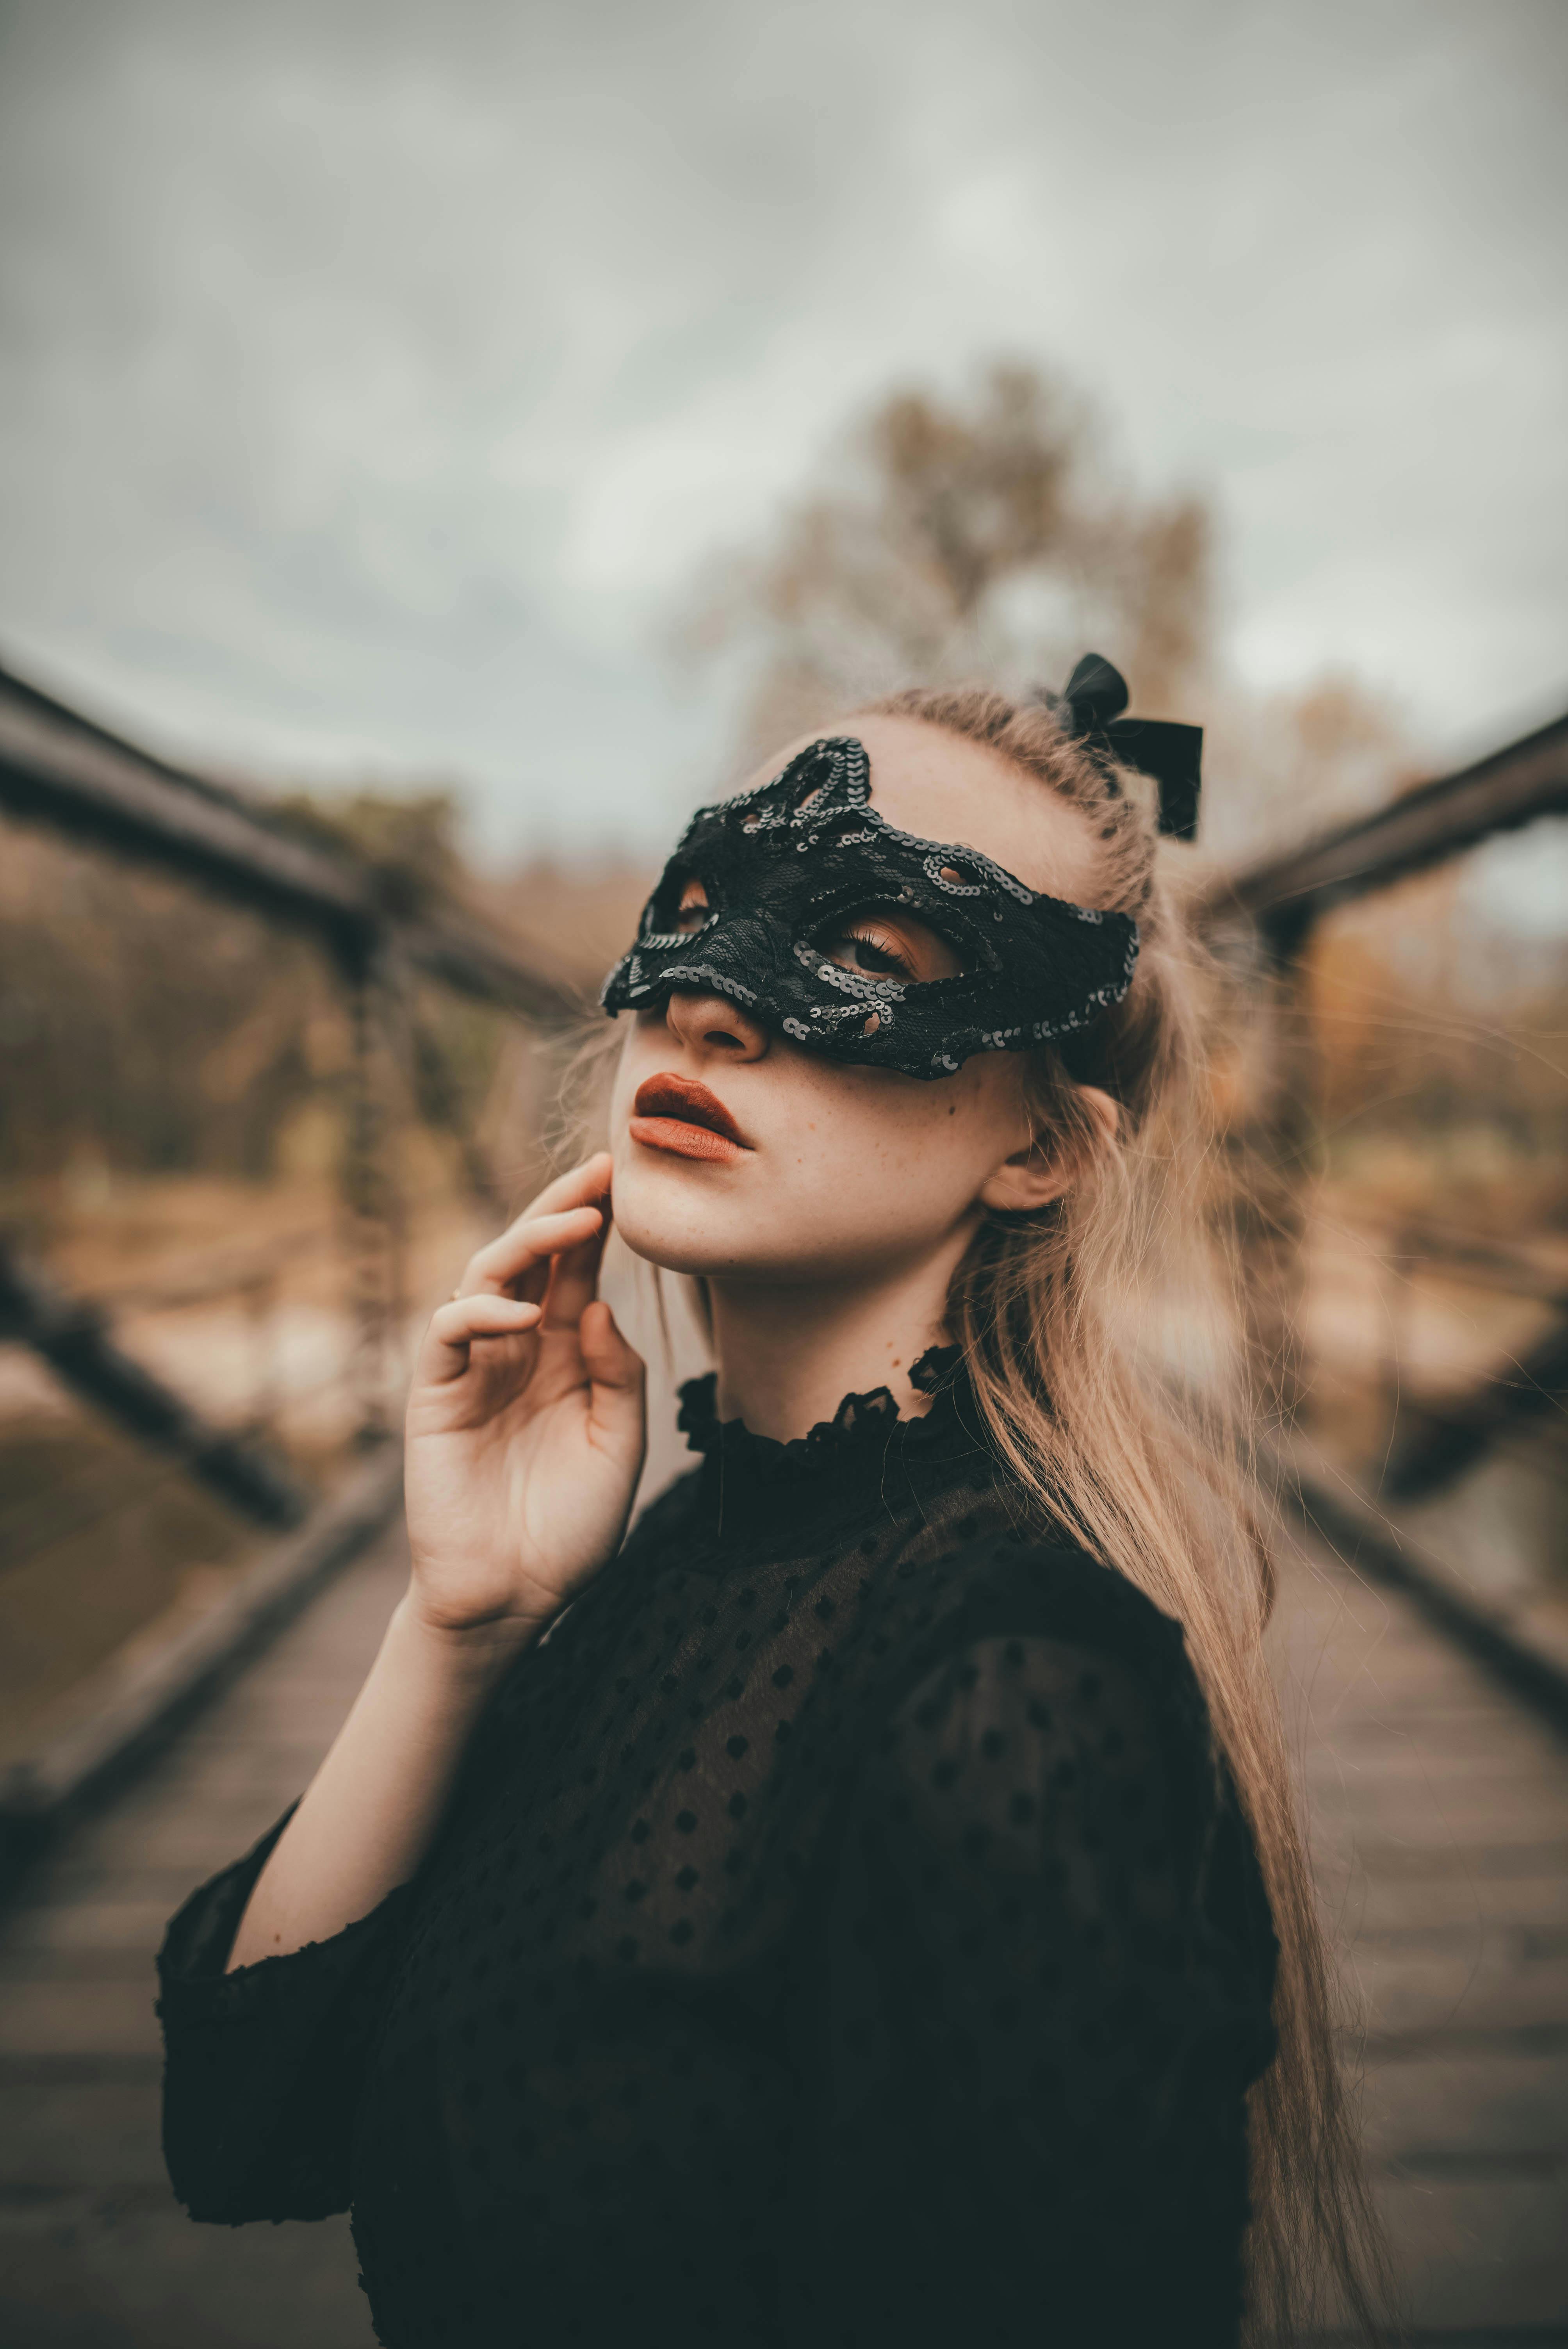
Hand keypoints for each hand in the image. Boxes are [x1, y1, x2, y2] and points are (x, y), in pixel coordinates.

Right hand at [402, 1153, 645, 1648]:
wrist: (515, 1599)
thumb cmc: (569, 1528)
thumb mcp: (619, 1447)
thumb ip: (618, 1375)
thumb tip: (599, 1305)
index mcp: (563, 1356)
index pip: (576, 1273)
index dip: (597, 1225)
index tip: (626, 1179)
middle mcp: (517, 1350)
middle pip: (531, 1259)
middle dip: (561, 1209)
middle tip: (600, 1168)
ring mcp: (473, 1369)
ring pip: (486, 1279)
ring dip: (527, 1242)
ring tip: (575, 1220)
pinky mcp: (435, 1396)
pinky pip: (449, 1334)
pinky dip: (481, 1314)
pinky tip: (522, 1316)